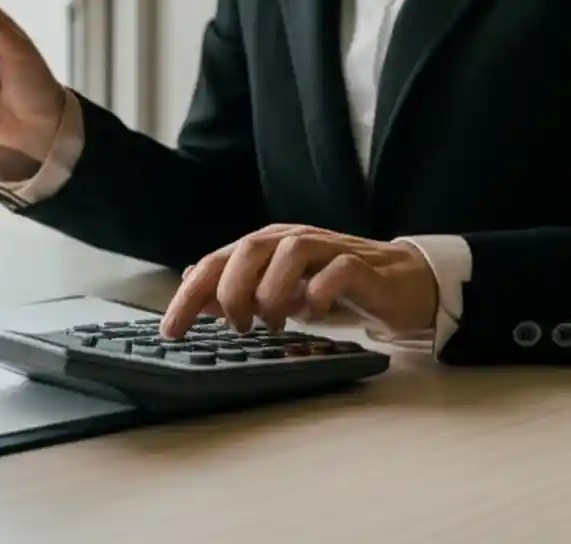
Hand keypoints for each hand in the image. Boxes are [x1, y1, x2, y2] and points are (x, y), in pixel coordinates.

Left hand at [161, 224, 438, 337]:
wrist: (399, 284)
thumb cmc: (330, 288)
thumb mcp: (276, 293)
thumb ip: (235, 290)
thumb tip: (192, 290)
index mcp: (266, 246)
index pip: (216, 262)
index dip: (189, 295)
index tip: (171, 331)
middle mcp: (292, 240)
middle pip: (248, 249)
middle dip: (232, 291)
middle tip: (238, 326)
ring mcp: (327, 248)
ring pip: (289, 252)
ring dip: (273, 291)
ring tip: (273, 323)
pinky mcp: (361, 265)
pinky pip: (337, 269)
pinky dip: (319, 291)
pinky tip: (313, 312)